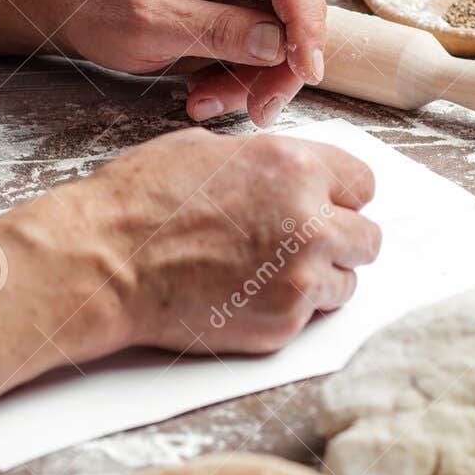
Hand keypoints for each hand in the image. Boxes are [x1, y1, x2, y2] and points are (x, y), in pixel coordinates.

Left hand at [57, 0, 326, 127]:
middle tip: (259, 109)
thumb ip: (215, 30)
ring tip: (206, 104)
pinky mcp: (239, 3)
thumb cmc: (102, 7)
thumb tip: (278, 43)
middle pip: (295, 3)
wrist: (77, 9)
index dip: (305, 20)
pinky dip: (243, 77)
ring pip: (284, 31)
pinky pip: (263, 45)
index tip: (306, 70)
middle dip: (283, 63)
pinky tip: (205, 93)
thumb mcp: (152, 23)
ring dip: (258, 78)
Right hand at [85, 127, 379, 352]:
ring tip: (268, 272)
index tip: (325, 205)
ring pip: (346, 282)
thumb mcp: (208, 151)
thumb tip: (295, 176)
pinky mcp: (283, 323)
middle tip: (303, 245)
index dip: (340, 196)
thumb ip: (269, 164)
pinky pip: (311, 317)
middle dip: (341, 240)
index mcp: (296, 169)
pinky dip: (288, 309)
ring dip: (320, 278)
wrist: (105, 264)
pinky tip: (246, 294)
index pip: (363, 184)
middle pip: (369, 239)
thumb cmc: (142, 202)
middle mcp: (311, 224)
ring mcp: (301, 279)